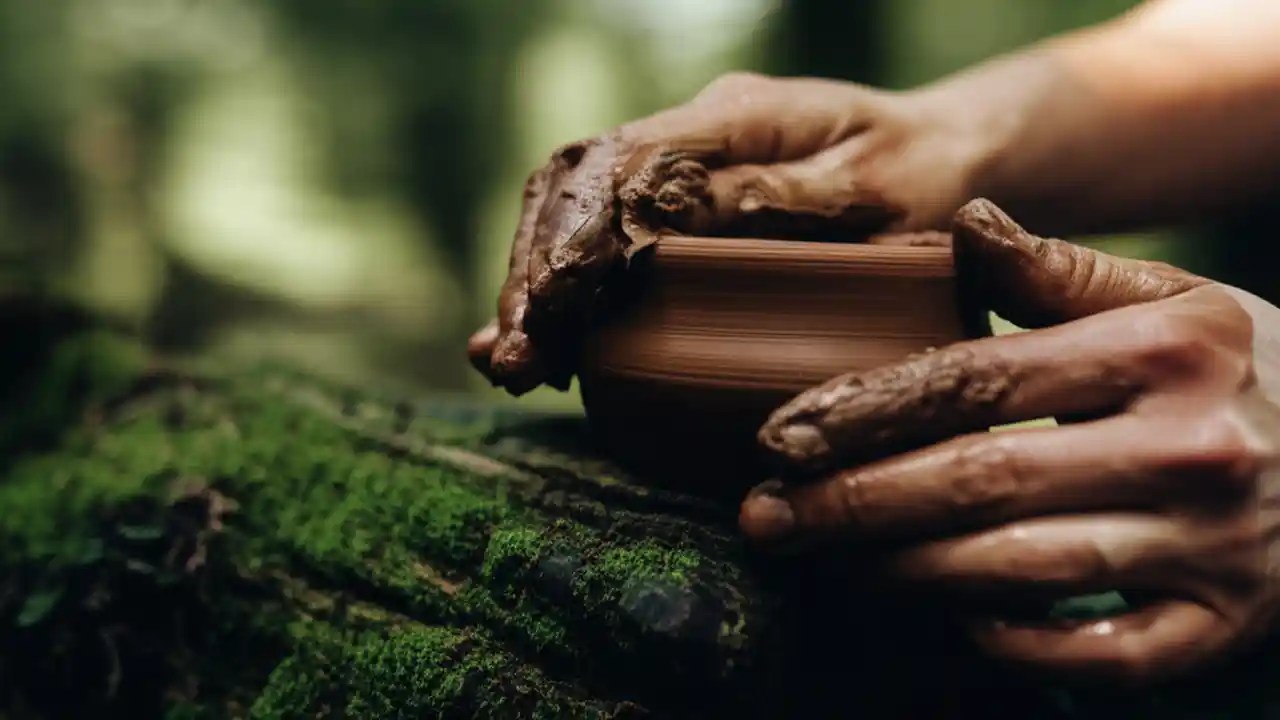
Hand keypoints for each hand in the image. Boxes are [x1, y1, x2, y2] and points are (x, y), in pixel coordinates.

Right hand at [468, 72, 1000, 394]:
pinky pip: (597, 230)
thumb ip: (779, 203)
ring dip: (533, 280)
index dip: (572, 242)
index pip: (621, 167)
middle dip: (533, 272)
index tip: (546, 316)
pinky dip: (561, 286)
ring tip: (506, 357)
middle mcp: (693, 129)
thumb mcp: (876, 194)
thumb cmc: (924, 178)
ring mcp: (679, 159)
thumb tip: (666, 228)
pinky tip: (543, 340)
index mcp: (737, 117)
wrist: (947, 154)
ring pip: (571, 204)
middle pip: (575, 183)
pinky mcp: (677, 197)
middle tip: (510, 356)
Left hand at [740, 199, 1279, 683]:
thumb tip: (961, 221)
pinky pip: (1100, 656)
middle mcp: (1187, 448)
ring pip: (1019, 571)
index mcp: (1162, 352)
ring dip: (901, 573)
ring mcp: (1212, 548)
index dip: (864, 410)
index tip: (780, 435)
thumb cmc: (1244, 369)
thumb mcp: (1174, 300)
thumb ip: (1060, 272)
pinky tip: (948, 623)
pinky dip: (1014, 646)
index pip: (975, 379)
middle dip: (852, 503)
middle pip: (978, 480)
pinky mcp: (1224, 625)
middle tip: (769, 514)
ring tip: (825, 563)